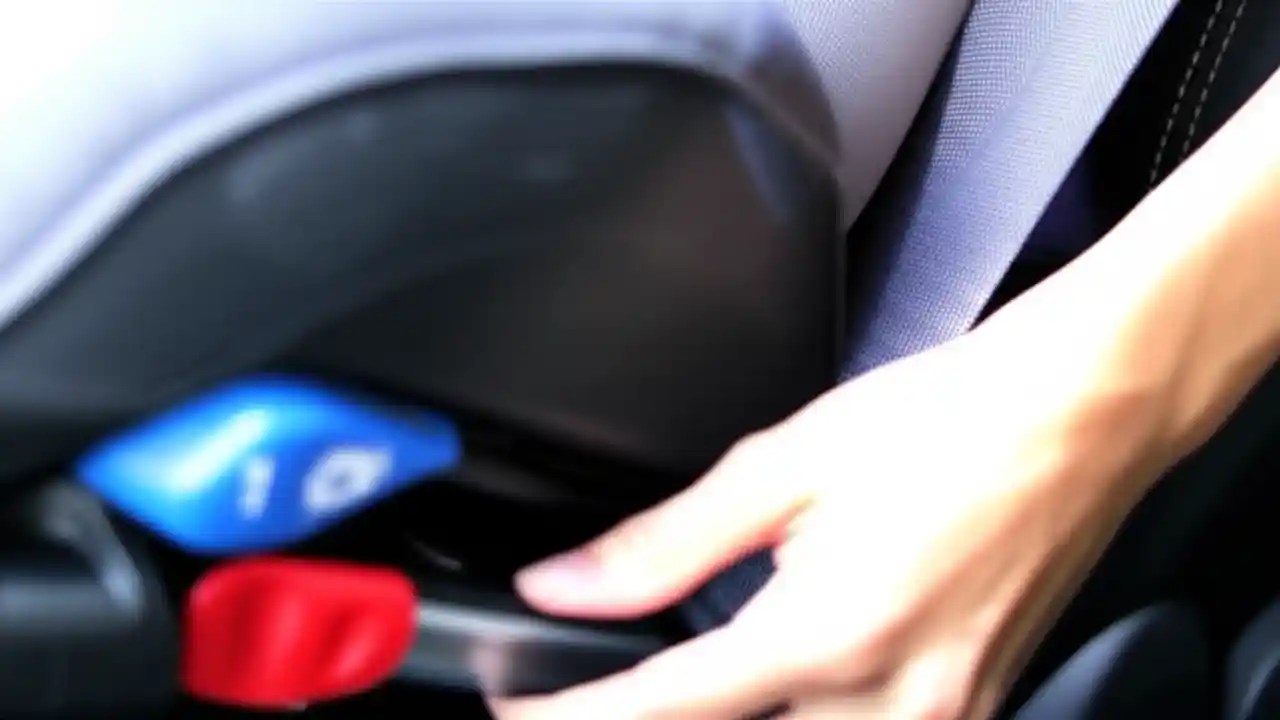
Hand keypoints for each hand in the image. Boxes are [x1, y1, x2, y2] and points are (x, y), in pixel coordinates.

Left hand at [488, 328, 1169, 719]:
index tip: (517, 706)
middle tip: (591, 687)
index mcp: (828, 636)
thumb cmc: (955, 421)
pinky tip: (775, 685)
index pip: (660, 709)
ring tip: (682, 680)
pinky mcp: (972, 714)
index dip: (568, 716)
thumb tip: (568, 583)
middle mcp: (887, 703)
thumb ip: (663, 543)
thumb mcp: (787, 464)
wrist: (1079, 415)